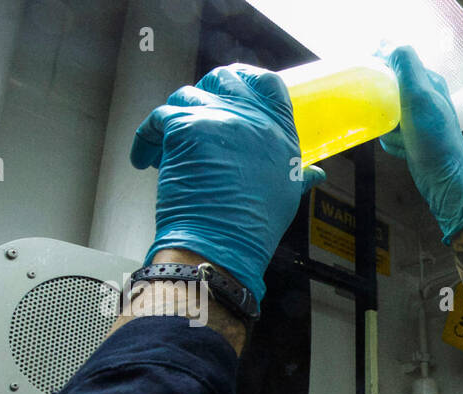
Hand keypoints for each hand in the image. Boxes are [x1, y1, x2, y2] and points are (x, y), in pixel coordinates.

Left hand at [131, 64, 325, 302]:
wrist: (222, 244)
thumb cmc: (254, 226)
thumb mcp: (288, 196)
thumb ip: (299, 176)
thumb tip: (316, 175)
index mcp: (280, 133)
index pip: (270, 83)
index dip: (249, 79)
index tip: (235, 84)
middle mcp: (252, 119)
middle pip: (225, 79)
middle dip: (206, 91)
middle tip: (195, 113)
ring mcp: (218, 119)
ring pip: (187, 96)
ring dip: (175, 117)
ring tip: (169, 147)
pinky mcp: (185, 127)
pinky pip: (158, 118)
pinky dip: (147, 138)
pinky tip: (147, 159)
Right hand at [379, 46, 462, 244]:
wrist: (445, 181)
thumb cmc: (436, 141)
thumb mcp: (420, 97)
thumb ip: (407, 67)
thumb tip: (390, 45)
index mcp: (429, 82)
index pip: (397, 61)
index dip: (380, 68)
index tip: (371, 80)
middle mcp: (425, 98)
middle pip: (386, 89)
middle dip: (382, 104)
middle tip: (391, 117)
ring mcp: (418, 119)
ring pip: (384, 112)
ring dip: (387, 127)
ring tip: (402, 137)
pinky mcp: (413, 138)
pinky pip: (389, 133)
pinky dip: (392, 142)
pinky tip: (404, 150)